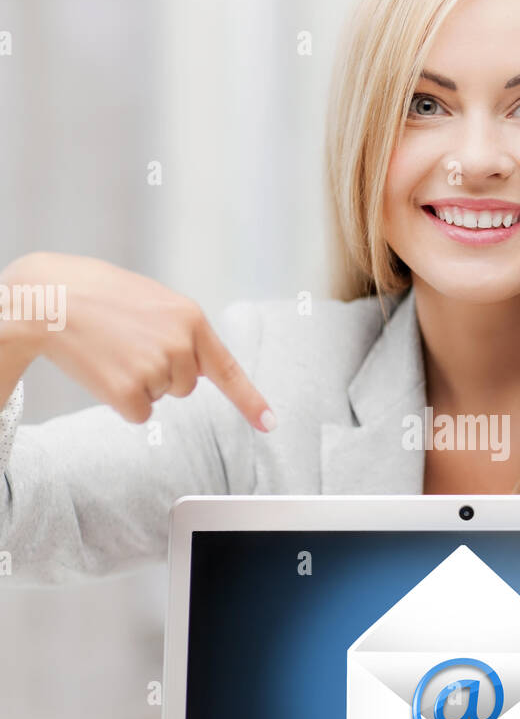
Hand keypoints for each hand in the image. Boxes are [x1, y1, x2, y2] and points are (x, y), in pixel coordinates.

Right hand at [0, 252, 275, 428]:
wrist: (50, 297)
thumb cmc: (97, 295)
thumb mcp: (152, 301)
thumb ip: (180, 329)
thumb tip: (194, 365)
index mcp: (190, 318)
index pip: (227, 369)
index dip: (251, 400)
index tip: (270, 424)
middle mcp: (181, 345)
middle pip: (186, 386)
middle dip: (161, 372)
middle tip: (127, 344)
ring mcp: (157, 369)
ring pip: (161, 397)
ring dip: (138, 382)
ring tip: (112, 350)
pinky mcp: (131, 392)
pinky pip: (139, 414)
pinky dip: (121, 401)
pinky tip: (104, 371)